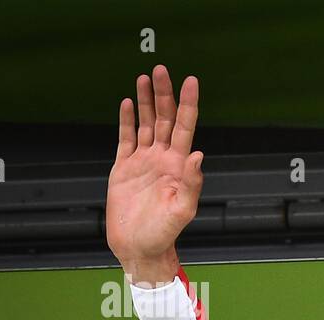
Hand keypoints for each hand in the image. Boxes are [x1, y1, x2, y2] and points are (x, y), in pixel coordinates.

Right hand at [106, 65, 202, 285]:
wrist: (139, 247)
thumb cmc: (164, 234)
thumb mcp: (182, 210)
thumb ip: (192, 183)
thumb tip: (198, 155)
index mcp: (179, 166)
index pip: (186, 127)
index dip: (188, 104)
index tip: (190, 81)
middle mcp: (163, 159)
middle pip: (165, 119)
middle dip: (164, 94)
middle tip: (161, 69)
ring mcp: (144, 162)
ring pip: (146, 124)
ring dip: (146, 101)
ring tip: (145, 77)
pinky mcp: (124, 168)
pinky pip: (126, 139)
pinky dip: (126, 121)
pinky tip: (126, 104)